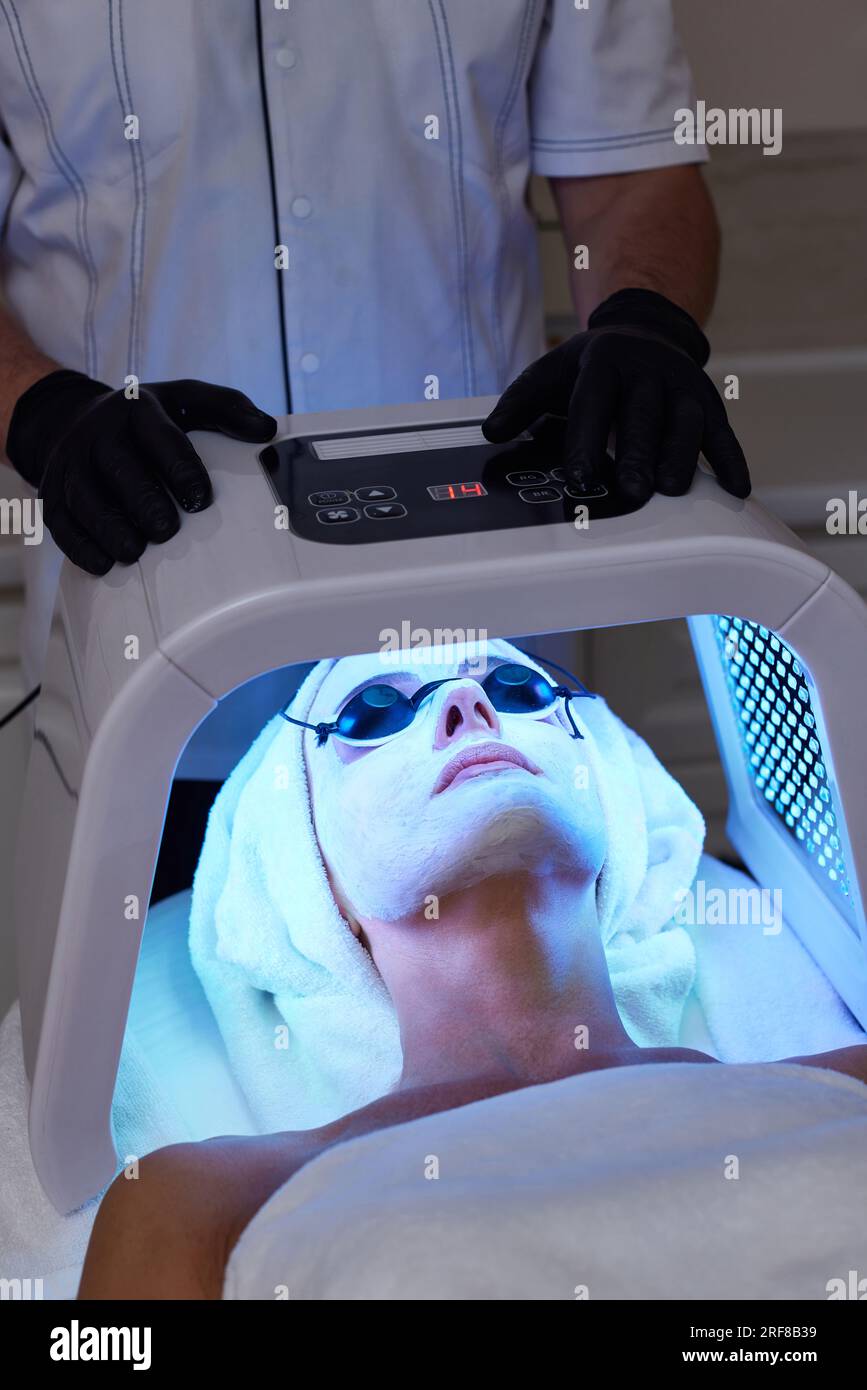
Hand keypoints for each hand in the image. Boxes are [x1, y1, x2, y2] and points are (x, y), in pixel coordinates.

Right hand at [5, 370, 276, 573]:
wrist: (71, 420)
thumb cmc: (145, 421)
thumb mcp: (184, 400)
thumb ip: (227, 408)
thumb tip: (266, 429)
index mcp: (137, 410)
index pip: (160, 438)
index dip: (180, 469)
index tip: (200, 499)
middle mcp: (98, 434)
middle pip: (119, 469)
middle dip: (143, 502)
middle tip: (166, 531)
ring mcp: (70, 464)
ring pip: (85, 498)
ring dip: (109, 529)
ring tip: (134, 553)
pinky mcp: (52, 494)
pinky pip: (61, 523)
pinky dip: (81, 547)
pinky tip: (104, 565)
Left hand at [482, 288, 749, 502]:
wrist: (645, 330)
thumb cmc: (592, 368)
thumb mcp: (551, 373)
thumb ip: (521, 403)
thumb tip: (492, 432)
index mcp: (603, 363)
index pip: (594, 403)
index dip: (587, 439)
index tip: (580, 475)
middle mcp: (648, 371)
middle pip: (644, 416)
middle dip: (638, 453)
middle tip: (632, 489)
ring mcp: (683, 385)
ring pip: (686, 423)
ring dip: (681, 457)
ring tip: (672, 489)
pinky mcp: (709, 402)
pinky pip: (723, 433)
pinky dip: (732, 462)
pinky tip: (737, 490)